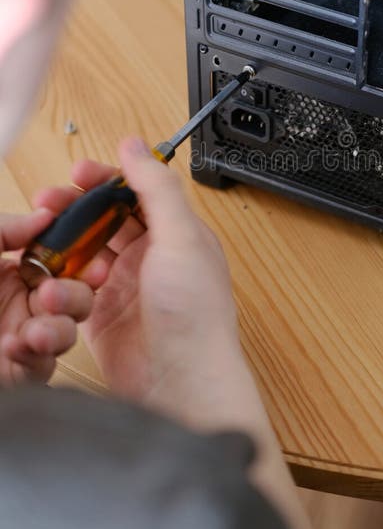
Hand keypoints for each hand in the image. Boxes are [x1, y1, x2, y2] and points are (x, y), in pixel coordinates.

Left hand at [0, 209, 99, 383]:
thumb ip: (5, 229)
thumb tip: (44, 217)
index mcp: (13, 271)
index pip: (63, 262)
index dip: (83, 258)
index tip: (94, 256)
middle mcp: (21, 303)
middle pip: (76, 296)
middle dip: (76, 294)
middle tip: (53, 293)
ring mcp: (20, 337)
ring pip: (67, 332)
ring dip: (60, 327)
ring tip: (35, 329)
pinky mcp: (16, 370)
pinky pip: (42, 364)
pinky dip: (35, 354)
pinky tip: (15, 345)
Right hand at [35, 138, 242, 409]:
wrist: (181, 382)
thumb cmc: (194, 315)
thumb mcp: (181, 238)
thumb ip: (157, 188)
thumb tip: (136, 145)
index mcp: (176, 233)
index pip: (137, 192)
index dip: (106, 178)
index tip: (78, 172)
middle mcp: (151, 256)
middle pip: (105, 217)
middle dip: (76, 205)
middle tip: (48, 200)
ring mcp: (125, 285)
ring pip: (86, 249)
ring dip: (64, 239)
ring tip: (43, 234)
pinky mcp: (102, 314)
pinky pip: (74, 285)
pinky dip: (60, 276)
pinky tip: (53, 273)